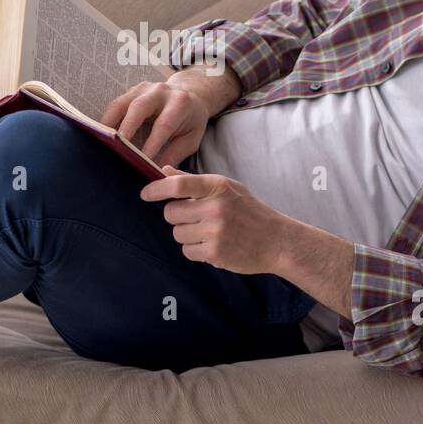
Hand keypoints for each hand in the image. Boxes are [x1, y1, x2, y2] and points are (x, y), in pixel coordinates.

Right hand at [99, 73, 221, 166]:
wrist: (190, 94)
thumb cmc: (191, 120)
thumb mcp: (191, 138)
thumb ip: (175, 154)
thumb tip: (156, 173)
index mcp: (180, 103)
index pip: (164, 124)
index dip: (152, 143)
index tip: (143, 160)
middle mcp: (161, 92)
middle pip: (139, 107)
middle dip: (127, 127)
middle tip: (117, 147)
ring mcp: (143, 89)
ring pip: (121, 103)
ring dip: (109, 122)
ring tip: (101, 141)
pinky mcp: (131, 92)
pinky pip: (115, 105)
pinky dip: (106, 119)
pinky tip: (100, 134)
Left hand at [140, 166, 287, 274]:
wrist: (277, 241)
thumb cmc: (250, 211)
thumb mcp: (227, 188)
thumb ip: (194, 181)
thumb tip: (164, 171)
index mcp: (218, 186)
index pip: (177, 185)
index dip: (156, 189)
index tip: (145, 194)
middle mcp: (216, 207)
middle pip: (171, 212)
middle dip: (177, 216)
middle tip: (195, 218)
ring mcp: (215, 231)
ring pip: (177, 233)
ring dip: (187, 235)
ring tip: (208, 233)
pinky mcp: (215, 253)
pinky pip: (187, 251)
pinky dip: (195, 250)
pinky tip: (213, 245)